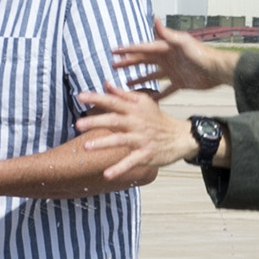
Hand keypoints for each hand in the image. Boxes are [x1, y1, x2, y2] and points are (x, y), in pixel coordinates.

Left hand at [77, 86, 195, 187]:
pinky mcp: (146, 154)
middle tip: (78, 124)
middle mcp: (136, 122)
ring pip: (120, 140)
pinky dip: (119, 168)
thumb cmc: (158, 119)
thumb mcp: (143, 102)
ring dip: (103, 143)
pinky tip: (107, 174)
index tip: (80, 96)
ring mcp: (141, 139)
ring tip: (86, 147)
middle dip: (96, 121)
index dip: (97, 98)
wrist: (180, 136)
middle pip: (114, 120)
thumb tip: (106, 84)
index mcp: (134, 109)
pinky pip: (131, 161)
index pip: (113, 101)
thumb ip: (123, 94)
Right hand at [111, 20, 235, 94]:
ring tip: (126, 82)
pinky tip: (148, 98)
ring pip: (151, 75)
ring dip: (139, 78)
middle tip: (114, 65)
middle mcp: (167, 58)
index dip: (128, 49)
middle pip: (143, 60)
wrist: (217, 70)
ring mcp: (172, 71)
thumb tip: (155, 19)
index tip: (114, 50)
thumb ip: (168, 34)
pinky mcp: (179, 82)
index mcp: (166, 48)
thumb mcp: (183, 42)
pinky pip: (165, 90)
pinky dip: (157, 94)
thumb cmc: (202, 54)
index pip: (143, 48)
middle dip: (128, 62)